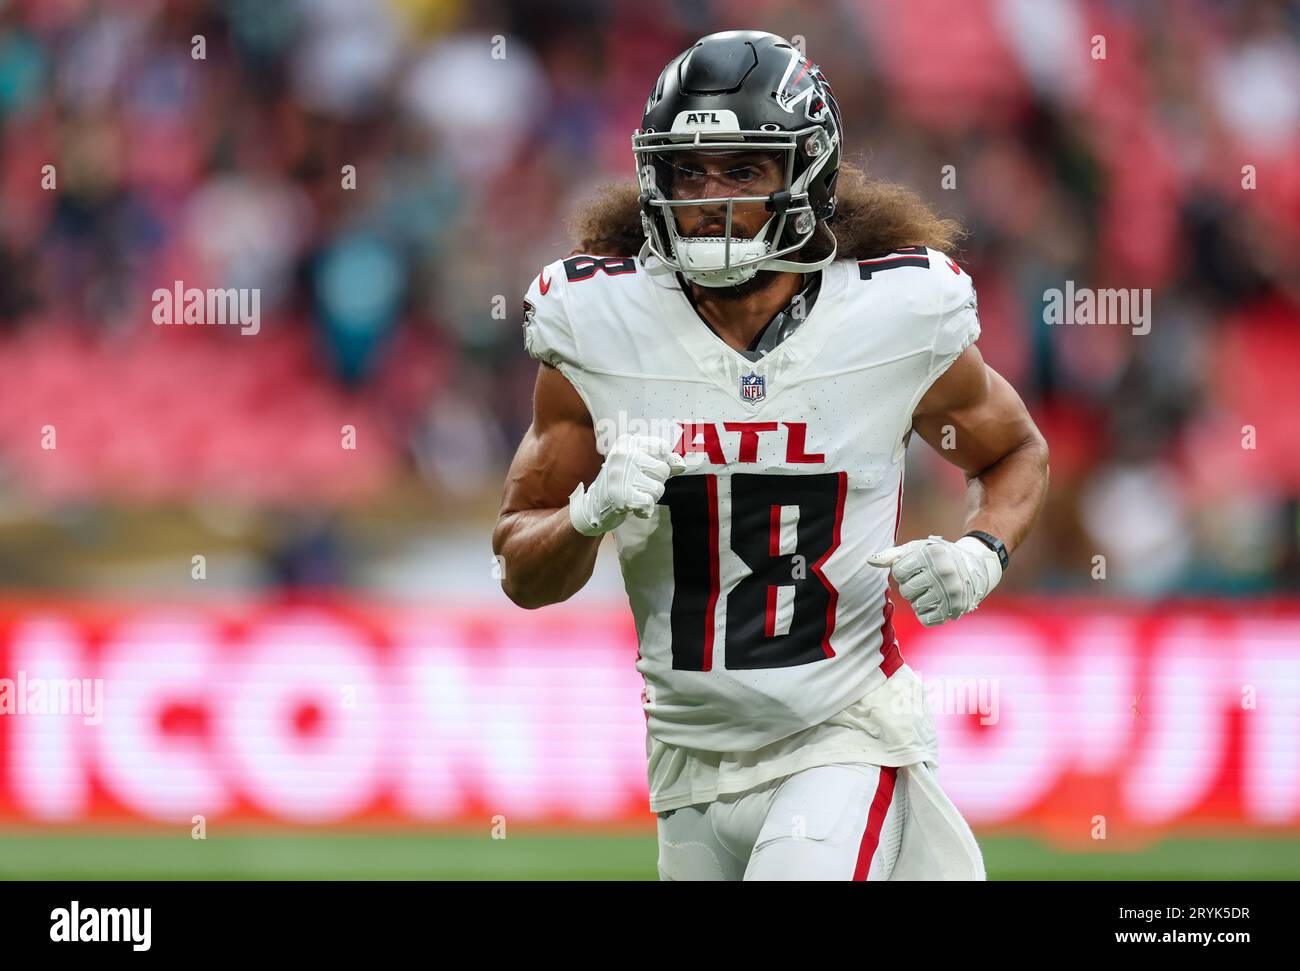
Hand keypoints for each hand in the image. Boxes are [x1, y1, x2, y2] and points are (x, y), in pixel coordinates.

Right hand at [568, 435, 685, 535]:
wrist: (594, 506)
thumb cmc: (622, 482)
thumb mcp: (640, 465)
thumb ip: (662, 460)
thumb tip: (681, 464)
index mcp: (628, 442)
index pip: (662, 448)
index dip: (662, 463)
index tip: (646, 470)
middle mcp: (623, 455)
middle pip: (663, 470)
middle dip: (656, 482)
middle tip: (637, 485)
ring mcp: (620, 475)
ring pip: (658, 488)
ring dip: (650, 497)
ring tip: (634, 495)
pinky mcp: (620, 496)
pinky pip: (649, 503)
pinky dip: (645, 510)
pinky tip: (633, 507)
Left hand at [867, 535, 1002, 626]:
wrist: (974, 566)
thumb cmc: (938, 557)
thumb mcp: (917, 549)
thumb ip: (893, 556)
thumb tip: (870, 561)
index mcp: (932, 554)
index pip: (898, 572)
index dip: (903, 572)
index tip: (915, 569)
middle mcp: (944, 572)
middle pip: (906, 591)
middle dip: (911, 587)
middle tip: (925, 580)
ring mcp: (951, 592)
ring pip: (915, 606)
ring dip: (919, 600)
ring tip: (932, 590)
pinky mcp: (955, 609)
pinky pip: (926, 620)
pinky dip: (926, 614)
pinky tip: (936, 603)